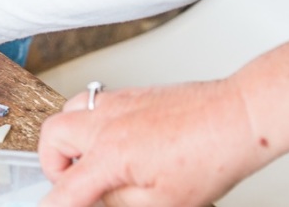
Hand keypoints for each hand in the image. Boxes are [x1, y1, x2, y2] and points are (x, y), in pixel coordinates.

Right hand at [39, 77, 263, 206]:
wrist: (235, 119)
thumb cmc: (208, 160)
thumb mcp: (162, 204)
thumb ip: (119, 203)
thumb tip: (98, 199)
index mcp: (111, 154)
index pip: (66, 187)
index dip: (53, 206)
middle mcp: (107, 121)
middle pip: (53, 135)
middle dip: (54, 165)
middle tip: (74, 187)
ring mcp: (119, 101)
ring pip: (70, 110)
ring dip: (71, 138)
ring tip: (93, 163)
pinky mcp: (133, 93)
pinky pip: (96, 102)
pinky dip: (93, 123)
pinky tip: (118, 145)